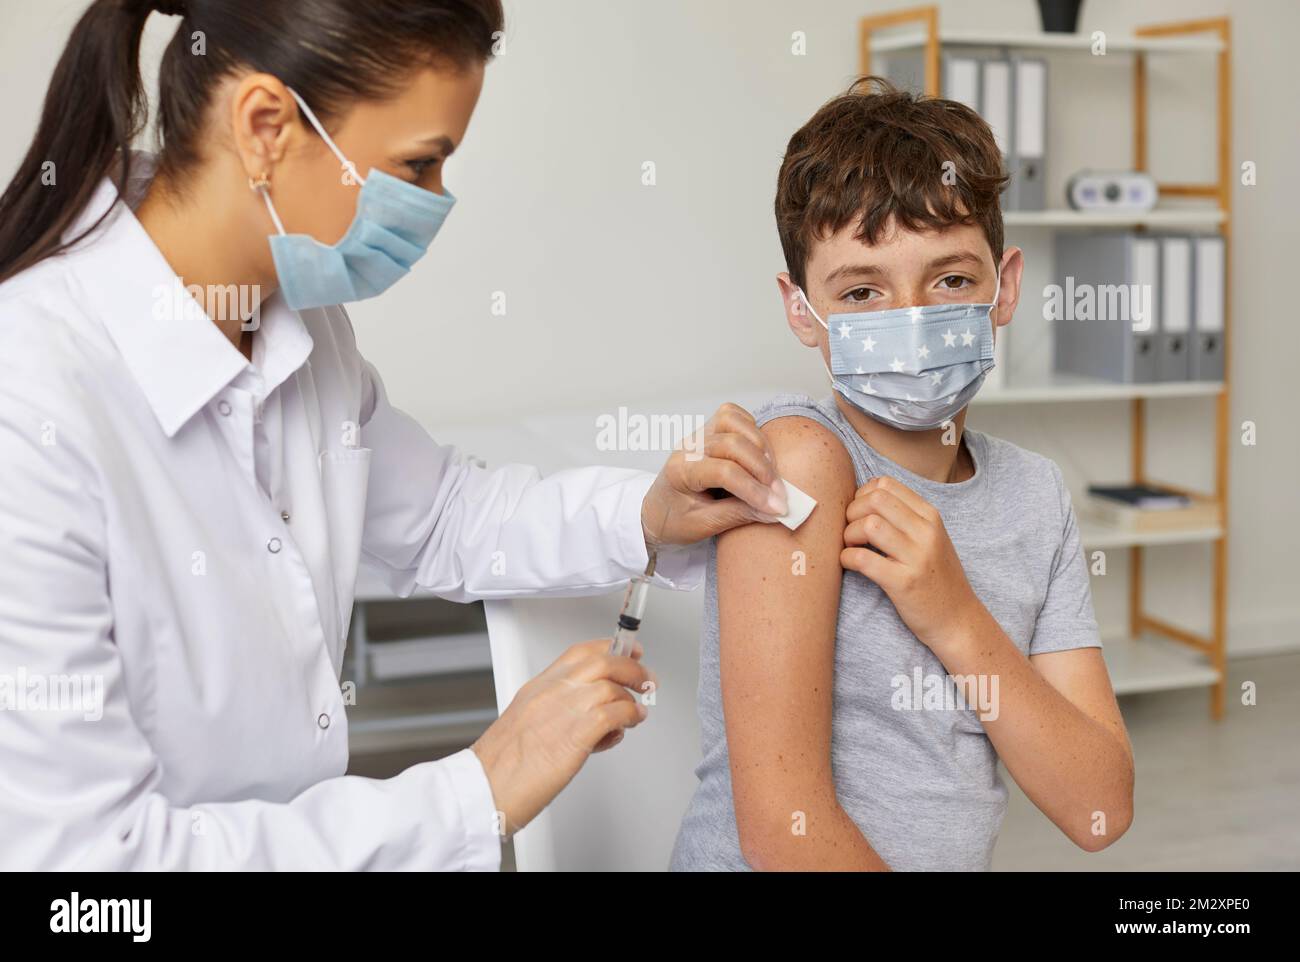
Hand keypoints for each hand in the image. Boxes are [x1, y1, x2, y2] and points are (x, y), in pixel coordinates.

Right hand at [470, 638, 655, 838]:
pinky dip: (630, 716)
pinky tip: (629, 726)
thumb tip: (586, 713)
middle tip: (646, 680)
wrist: (484, 788)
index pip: (580, 653)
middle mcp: (552, 692)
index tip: (628, 652)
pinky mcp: (576, 733)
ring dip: (632, 699)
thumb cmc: (501, 767)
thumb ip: (556, 710)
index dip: (611, 648)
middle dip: (632, 669)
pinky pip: (616, 712)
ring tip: (636, 714)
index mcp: (538, 686)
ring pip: (613, 686)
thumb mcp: (524, 722)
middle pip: (603, 661)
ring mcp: (564, 709)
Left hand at [641, 402, 786, 547]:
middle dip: (763, 470)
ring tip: (770, 475)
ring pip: (734, 421)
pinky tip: (759, 455)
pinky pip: (734, 416)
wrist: (656, 511)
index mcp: (680, 472)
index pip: (725, 473)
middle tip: (779, 495)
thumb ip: (739, 515)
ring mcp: (699, 434)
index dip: (755, 490)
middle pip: (734, 444)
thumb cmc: (675, 519)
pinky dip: (752, 431)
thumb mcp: (704, 525)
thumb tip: (776, 510)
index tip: (777, 508)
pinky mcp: (709, 430)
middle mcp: (688, 447)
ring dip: (759, 446)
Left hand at [839, 476, 986, 652]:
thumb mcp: (930, 538)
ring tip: (851, 547)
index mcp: (930, 516)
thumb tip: (863, 498)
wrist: (958, 620)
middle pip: (875, 500)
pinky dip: (847, 558)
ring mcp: (917, 557)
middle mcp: (926, 532)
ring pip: (869, 525)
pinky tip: (849, 564)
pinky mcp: (904, 583)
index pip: (886, 484)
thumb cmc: (936, 577)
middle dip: (852, 512)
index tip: (859, 513)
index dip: (862, 495)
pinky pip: (863, 559)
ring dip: (848, 534)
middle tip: (850, 531)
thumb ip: (904, 517)